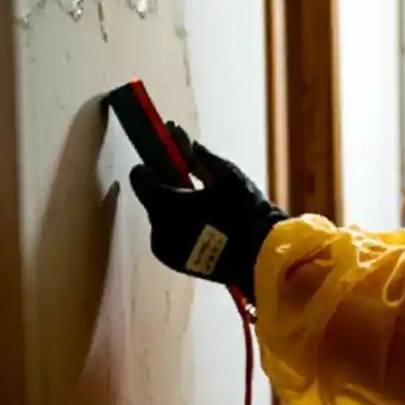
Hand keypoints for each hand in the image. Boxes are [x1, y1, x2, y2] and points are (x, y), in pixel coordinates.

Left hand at [128, 123, 286, 302]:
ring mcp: (166, 249)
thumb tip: (184, 141)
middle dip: (167, 190)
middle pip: (153, 201)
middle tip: (189, 183)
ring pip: (162, 220)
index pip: (142, 180)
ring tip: (201, 206)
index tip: (162, 160)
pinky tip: (203, 224)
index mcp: (167, 206)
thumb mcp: (228, 177)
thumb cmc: (247, 213)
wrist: (263, 258)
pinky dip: (180, 227)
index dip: (150, 167)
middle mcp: (159, 229)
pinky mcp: (175, 263)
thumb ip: (201, 158)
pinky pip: (171, 237)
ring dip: (174, 210)